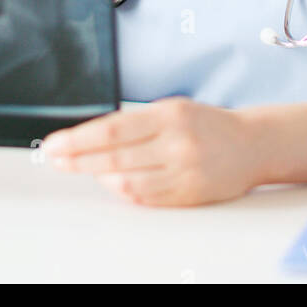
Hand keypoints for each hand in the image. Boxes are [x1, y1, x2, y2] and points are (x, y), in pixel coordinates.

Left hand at [41, 97, 260, 206]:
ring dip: (98, 177)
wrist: (252, 144)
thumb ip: (136, 123)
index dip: (78, 140)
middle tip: (54, 159)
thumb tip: (92, 137)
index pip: (112, 129)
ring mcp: (184, 171)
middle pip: (114, 157)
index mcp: (168, 115)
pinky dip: (123, 192)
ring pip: (127, 181)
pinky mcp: (189, 195)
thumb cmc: (206, 124)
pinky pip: (146, 197)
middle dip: (78, 159)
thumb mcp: (172, 109)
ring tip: (79, 169)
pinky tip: (109, 184)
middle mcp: (176, 143)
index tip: (54, 144)